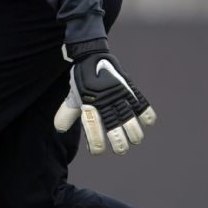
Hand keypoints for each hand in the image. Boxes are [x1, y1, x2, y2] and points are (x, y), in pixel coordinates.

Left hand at [54, 39, 156, 154]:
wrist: (92, 56)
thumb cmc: (81, 80)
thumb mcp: (72, 97)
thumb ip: (67, 114)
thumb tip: (59, 129)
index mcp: (88, 106)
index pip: (93, 130)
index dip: (96, 144)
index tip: (97, 152)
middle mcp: (104, 103)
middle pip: (115, 130)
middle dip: (119, 144)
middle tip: (121, 150)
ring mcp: (119, 96)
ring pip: (131, 121)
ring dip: (135, 134)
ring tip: (135, 140)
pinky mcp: (129, 88)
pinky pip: (143, 105)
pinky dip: (147, 115)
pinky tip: (147, 123)